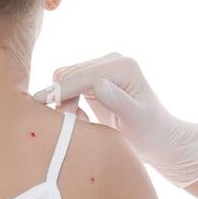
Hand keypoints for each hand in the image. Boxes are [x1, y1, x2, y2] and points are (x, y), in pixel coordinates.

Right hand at [31, 53, 197, 187]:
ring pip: (64, 79)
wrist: (158, 138)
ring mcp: (102, 68)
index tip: (39, 104)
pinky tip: (81, 119)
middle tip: (71, 126)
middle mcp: (112, 60)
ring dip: (63, 102)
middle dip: (61, 99)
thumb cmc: (151, 133)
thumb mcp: (137, 120)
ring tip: (80, 124)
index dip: (60, 90)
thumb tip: (98, 85)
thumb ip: (119, 102)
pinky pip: (67, 87)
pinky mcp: (94, 79)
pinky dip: (66, 103)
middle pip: (68, 74)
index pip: (82, 76)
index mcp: (123, 66)